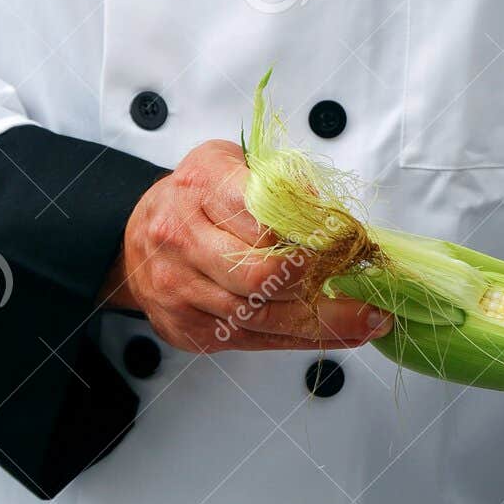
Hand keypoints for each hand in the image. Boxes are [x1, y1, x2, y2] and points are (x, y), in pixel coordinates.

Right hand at [99, 139, 392, 354]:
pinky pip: (253, 341)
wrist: (135, 237)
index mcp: (200, 186)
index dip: (313, 230)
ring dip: (322, 322)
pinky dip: (299, 339)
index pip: (263, 213)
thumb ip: (277, 180)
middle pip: (261, 274)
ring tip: (368, 320)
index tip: (350, 239)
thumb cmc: (197, 195)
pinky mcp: (188, 329)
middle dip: (320, 284)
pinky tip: (337, 334)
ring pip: (261, 316)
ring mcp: (182, 290)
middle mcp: (183, 239)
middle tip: (364, 285)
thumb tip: (325, 207)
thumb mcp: (234, 163)